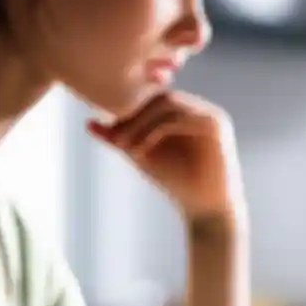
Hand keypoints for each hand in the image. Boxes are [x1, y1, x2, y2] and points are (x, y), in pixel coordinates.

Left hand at [88, 92, 245, 225]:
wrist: (206, 209)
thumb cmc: (176, 183)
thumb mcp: (141, 155)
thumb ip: (119, 138)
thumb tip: (88, 123)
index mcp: (184, 112)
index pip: (152, 97)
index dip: (128, 110)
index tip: (109, 134)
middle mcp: (199, 108)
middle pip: (159, 95)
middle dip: (132, 116)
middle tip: (114, 140)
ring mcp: (210, 114)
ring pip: (168, 102)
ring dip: (140, 123)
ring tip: (124, 147)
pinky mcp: (216, 124)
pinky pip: (179, 117)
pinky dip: (155, 130)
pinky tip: (140, 149)